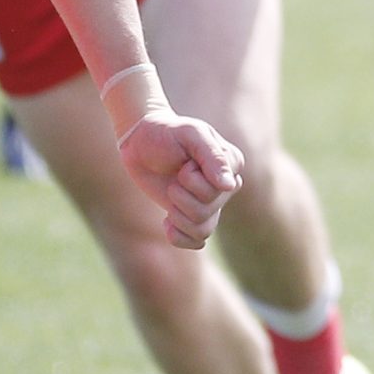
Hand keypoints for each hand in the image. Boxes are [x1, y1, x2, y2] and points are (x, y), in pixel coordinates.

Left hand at [117, 112, 244, 249]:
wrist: (140, 140)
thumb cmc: (167, 132)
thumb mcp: (190, 133)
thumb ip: (212, 156)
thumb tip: (229, 186)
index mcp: (232, 163)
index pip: (218, 190)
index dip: (192, 180)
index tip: (185, 162)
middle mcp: (226, 186)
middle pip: (207, 211)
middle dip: (180, 197)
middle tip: (173, 177)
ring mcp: (211, 203)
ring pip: (202, 230)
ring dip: (177, 215)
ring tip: (170, 194)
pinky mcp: (194, 216)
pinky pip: (197, 242)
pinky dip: (179, 237)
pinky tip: (166, 221)